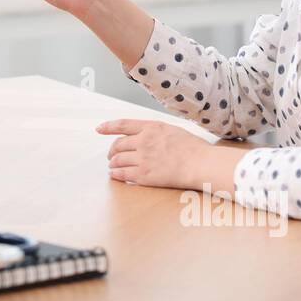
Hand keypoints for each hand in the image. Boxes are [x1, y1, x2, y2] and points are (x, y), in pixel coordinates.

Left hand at [97, 118, 212, 189]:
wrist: (201, 163)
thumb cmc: (193, 148)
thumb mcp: (172, 130)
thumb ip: (155, 131)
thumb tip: (143, 135)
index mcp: (151, 127)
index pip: (123, 124)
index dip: (108, 126)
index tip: (99, 129)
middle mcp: (143, 141)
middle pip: (117, 145)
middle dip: (111, 151)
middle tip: (111, 156)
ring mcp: (142, 158)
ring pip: (117, 160)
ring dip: (113, 164)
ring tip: (112, 166)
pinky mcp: (144, 175)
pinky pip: (122, 174)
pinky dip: (116, 174)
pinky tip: (115, 175)